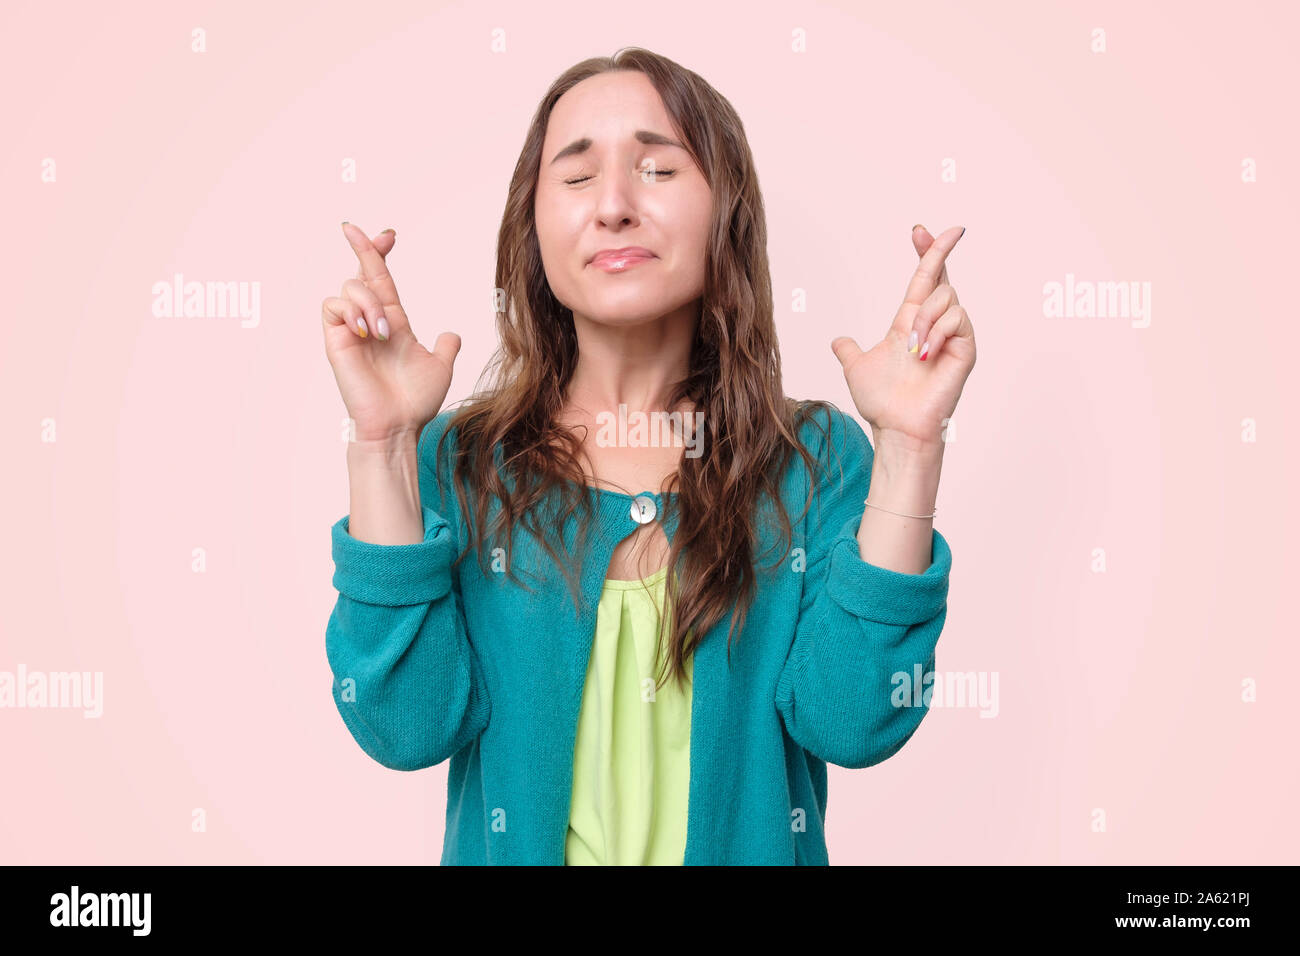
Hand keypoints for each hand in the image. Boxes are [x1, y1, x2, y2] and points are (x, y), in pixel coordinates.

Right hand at [321, 222, 460, 444]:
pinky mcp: (336, 340)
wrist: (399, 425)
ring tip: (382, 332)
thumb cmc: (415, 402)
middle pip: (361, 273)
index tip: (388, 236)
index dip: (380, 254)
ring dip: (370, 302)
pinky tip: (366, 332)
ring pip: (351, 287)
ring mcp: (351, 330)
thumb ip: (446, 347)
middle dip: (364, 248)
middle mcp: (369, 321)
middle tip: (367, 234)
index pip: (382, 279)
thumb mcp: (440, 367)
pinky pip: (332, 306)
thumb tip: (452, 334)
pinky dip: (351, 311)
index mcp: (392, 322)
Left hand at [830, 224, 975, 455]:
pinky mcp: (966, 347)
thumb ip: (849, 350)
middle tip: (915, 268)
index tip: (921, 230)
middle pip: (941, 277)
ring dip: (925, 320)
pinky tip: (926, 355)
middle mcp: (935, 324)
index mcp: (912, 323)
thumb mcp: (857, 367)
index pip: (924, 278)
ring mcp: (953, 335)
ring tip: (914, 350)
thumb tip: (838, 341)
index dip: (927, 252)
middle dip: (934, 256)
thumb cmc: (881, 403)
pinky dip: (937, 333)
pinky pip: (957, 318)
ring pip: (946, 296)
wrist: (896, 427)